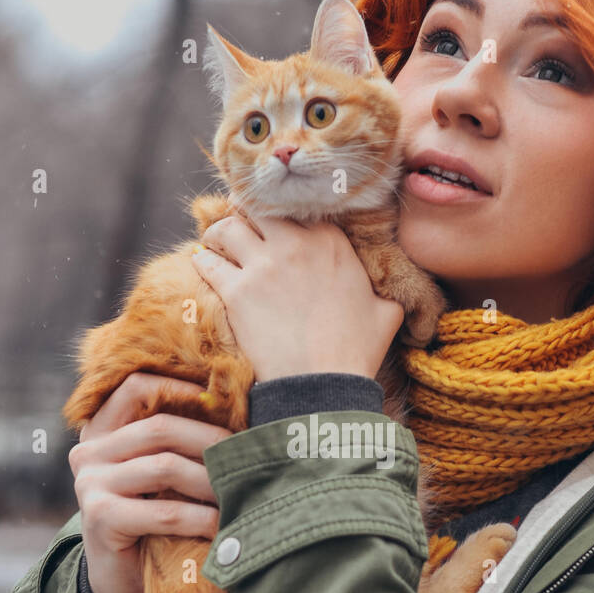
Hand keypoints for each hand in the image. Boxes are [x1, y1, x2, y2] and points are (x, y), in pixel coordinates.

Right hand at [68, 372, 232, 592]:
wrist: (120, 583)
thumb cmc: (150, 521)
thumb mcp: (157, 475)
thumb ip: (174, 443)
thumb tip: (237, 405)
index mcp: (100, 431)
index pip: (135, 387)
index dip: (178, 385)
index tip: (221, 398)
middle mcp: (88, 452)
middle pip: (160, 427)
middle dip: (210, 441)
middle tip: (247, 455)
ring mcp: (89, 484)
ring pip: (165, 467)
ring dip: (211, 482)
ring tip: (240, 493)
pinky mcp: (99, 518)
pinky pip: (164, 512)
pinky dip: (200, 518)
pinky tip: (221, 525)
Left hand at [191, 213, 403, 380]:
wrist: (325, 384)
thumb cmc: (357, 351)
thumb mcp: (387, 312)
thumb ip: (386, 291)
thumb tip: (391, 292)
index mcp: (332, 241)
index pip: (297, 209)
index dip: (281, 213)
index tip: (273, 222)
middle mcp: (295, 244)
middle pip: (257, 208)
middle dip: (244, 213)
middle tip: (237, 224)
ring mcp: (263, 266)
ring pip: (226, 228)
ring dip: (217, 235)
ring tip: (215, 245)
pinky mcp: (237, 292)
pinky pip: (208, 263)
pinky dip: (203, 262)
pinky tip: (204, 266)